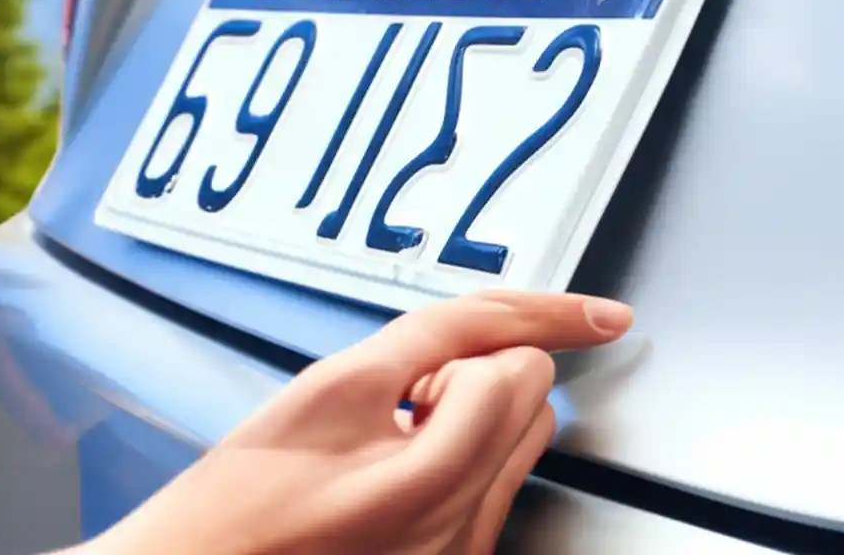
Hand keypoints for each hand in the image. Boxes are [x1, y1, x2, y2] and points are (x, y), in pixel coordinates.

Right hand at [87, 291, 632, 554]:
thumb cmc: (242, 499)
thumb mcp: (327, 392)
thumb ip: (423, 344)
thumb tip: (491, 328)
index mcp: (427, 476)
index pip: (513, 366)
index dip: (520, 325)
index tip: (600, 313)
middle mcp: (458, 527)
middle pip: (532, 403)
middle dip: (477, 374)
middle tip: (403, 392)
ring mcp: (459, 553)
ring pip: (523, 445)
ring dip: (475, 415)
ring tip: (395, 434)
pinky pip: (497, 488)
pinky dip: (466, 456)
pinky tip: (401, 465)